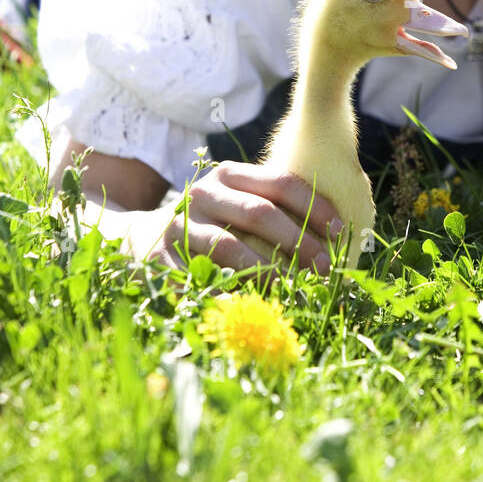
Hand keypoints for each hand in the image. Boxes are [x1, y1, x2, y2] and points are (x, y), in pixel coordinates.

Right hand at [138, 161, 344, 283]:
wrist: (143, 239)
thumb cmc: (213, 224)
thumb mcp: (237, 204)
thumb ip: (274, 209)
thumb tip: (337, 235)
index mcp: (228, 174)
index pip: (280, 183)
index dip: (314, 207)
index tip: (339, 233)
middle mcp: (203, 194)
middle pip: (260, 213)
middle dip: (299, 243)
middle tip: (325, 269)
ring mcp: (181, 226)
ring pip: (231, 247)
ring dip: (269, 271)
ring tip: (296, 289)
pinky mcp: (162, 259)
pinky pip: (203, 280)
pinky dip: (232, 295)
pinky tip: (256, 307)